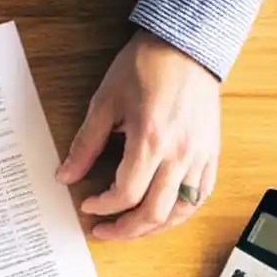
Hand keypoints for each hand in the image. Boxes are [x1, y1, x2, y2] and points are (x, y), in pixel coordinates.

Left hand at [56, 30, 220, 239]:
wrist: (186, 45)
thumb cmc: (146, 67)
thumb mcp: (105, 103)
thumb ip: (85, 144)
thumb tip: (65, 175)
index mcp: (150, 140)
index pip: (126, 194)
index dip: (103, 207)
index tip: (88, 205)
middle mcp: (179, 154)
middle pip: (153, 213)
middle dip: (125, 230)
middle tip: (105, 230)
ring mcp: (199, 156)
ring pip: (180, 212)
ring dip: (153, 228)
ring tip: (132, 228)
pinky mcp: (211, 153)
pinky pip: (201, 196)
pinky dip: (181, 212)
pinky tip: (163, 214)